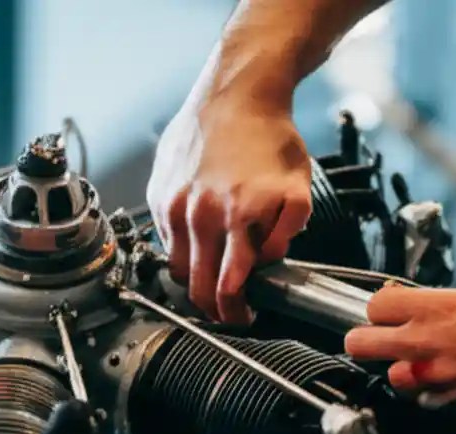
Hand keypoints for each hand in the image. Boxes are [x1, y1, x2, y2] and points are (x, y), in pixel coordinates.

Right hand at [146, 95, 311, 323]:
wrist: (236, 95)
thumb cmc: (269, 137)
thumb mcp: (298, 186)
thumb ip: (288, 230)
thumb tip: (270, 261)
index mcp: (236, 217)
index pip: (226, 288)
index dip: (235, 311)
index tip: (243, 316)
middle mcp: (199, 215)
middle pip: (195, 287)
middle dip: (212, 307)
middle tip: (227, 309)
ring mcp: (173, 205)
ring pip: (175, 267)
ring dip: (194, 279)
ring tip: (213, 275)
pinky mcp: (157, 194)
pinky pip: (164, 238)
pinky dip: (181, 248)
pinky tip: (200, 239)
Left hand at [343, 287, 455, 433]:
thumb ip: (434, 302)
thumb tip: (398, 298)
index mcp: (440, 310)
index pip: (376, 305)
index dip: (378, 312)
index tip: (384, 317)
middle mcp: (429, 344)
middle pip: (360, 343)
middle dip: (363, 343)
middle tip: (372, 344)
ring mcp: (431, 380)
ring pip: (391, 377)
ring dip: (402, 375)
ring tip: (428, 371)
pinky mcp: (438, 408)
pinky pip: (417, 403)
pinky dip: (426, 399)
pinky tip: (448, 391)